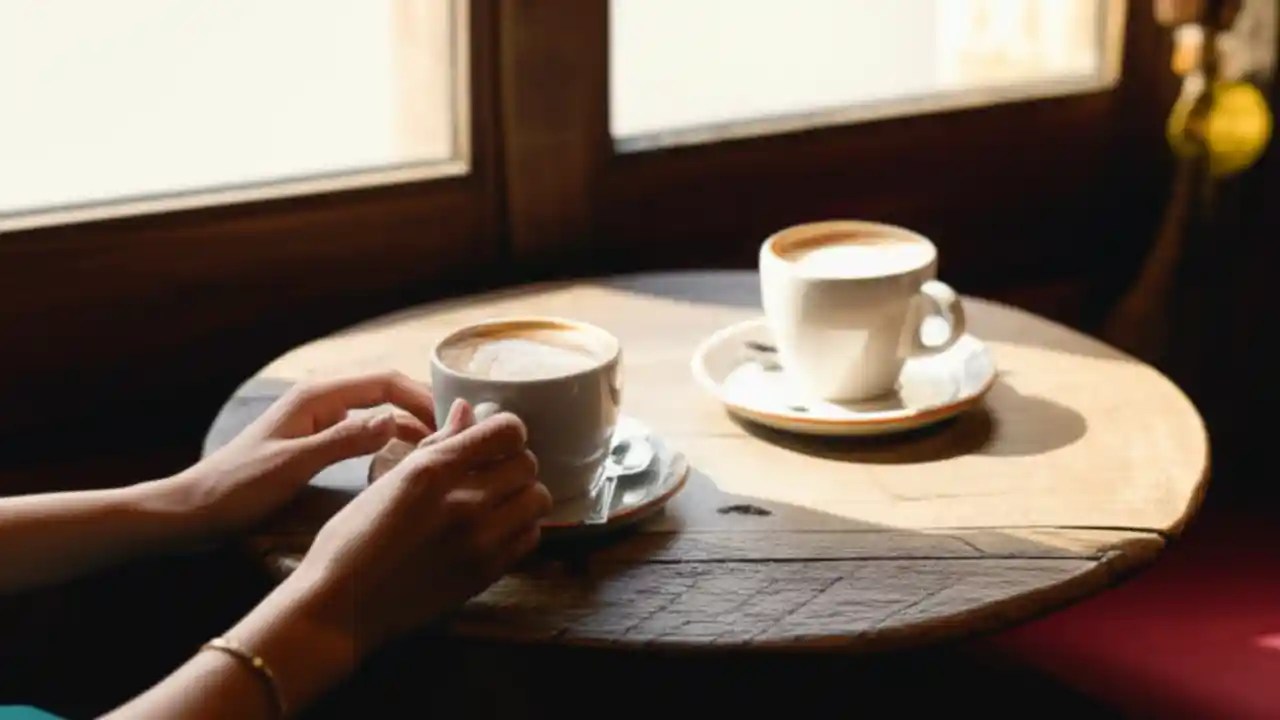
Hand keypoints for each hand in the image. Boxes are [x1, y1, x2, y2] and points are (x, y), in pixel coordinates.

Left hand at [166, 371, 436, 540]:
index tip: (450, 425)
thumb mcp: (294, 465)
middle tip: (456, 438)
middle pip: (386, 393)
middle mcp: (320, 402)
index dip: (422, 398)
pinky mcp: (316, 442)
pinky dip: (390, 441)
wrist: (193, 511)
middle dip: (422, 410)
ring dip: (408, 426)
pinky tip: (404, 462)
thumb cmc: (237, 488)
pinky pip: (364, 432)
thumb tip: (396, 421)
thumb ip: (344, 441)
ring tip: (439, 450)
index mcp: (316, 397)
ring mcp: (318, 421)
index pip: (385, 382)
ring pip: (377, 413)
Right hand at [281, 400, 551, 660]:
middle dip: (512, 461)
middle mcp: (465, 503)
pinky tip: (496, 528)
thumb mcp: (387, 480)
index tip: (491, 438)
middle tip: (491, 471)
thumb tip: (466, 410)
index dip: (505, 429)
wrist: (341, 607)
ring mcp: (481, 541)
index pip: (508, 432)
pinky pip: (530, 536)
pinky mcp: (487, 573)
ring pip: (539, 499)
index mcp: (434, 472)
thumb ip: (437, 444)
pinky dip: (521, 527)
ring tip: (498, 499)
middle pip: (527, 463)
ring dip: (522, 494)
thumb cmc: (351, 540)